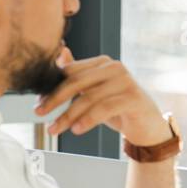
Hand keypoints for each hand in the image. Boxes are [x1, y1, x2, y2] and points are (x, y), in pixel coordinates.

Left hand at [34, 47, 170, 143]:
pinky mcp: (133, 98)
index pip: (71, 71)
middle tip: (39, 113)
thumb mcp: (95, 94)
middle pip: (77, 82)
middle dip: (55, 99)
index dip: (52, 87)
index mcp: (103, 63)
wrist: (148, 127)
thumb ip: (78, 77)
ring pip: (88, 98)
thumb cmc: (119, 110)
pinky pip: (104, 108)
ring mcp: (126, 81)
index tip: (38, 103)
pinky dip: (87, 120)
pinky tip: (77, 130)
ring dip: (68, 116)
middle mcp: (115, 67)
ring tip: (55, 129)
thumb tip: (58, 57)